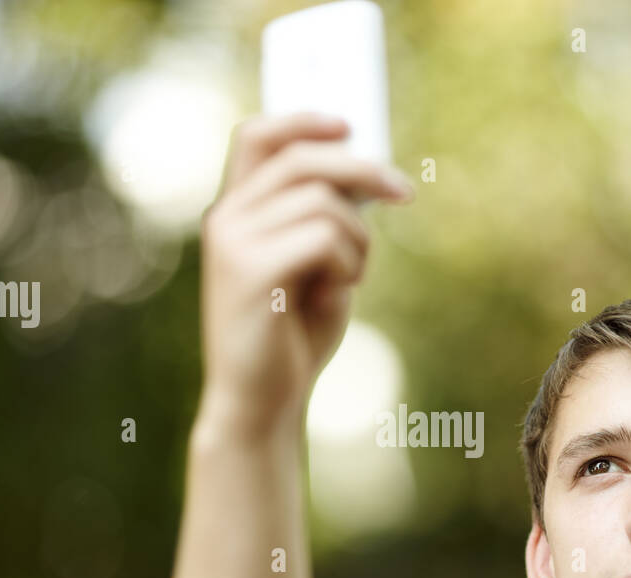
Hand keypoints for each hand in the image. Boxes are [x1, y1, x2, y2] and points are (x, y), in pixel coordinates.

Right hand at [198, 111, 413, 436]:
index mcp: (234, 213)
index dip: (303, 120)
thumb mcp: (315, 267)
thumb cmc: (291, 338)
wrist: (261, 404)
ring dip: (359, 238)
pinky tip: (341, 290)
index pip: (256, 137)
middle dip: (363, 169)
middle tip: (404, 192)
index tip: (350, 127)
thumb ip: (327, 221)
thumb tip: (367, 177)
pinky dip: (349, 261)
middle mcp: (225, 220)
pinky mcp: (251, 272)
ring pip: (322, 202)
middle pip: (302, 159)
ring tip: (353, 276)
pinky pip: (324, 237)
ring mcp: (233, 244)